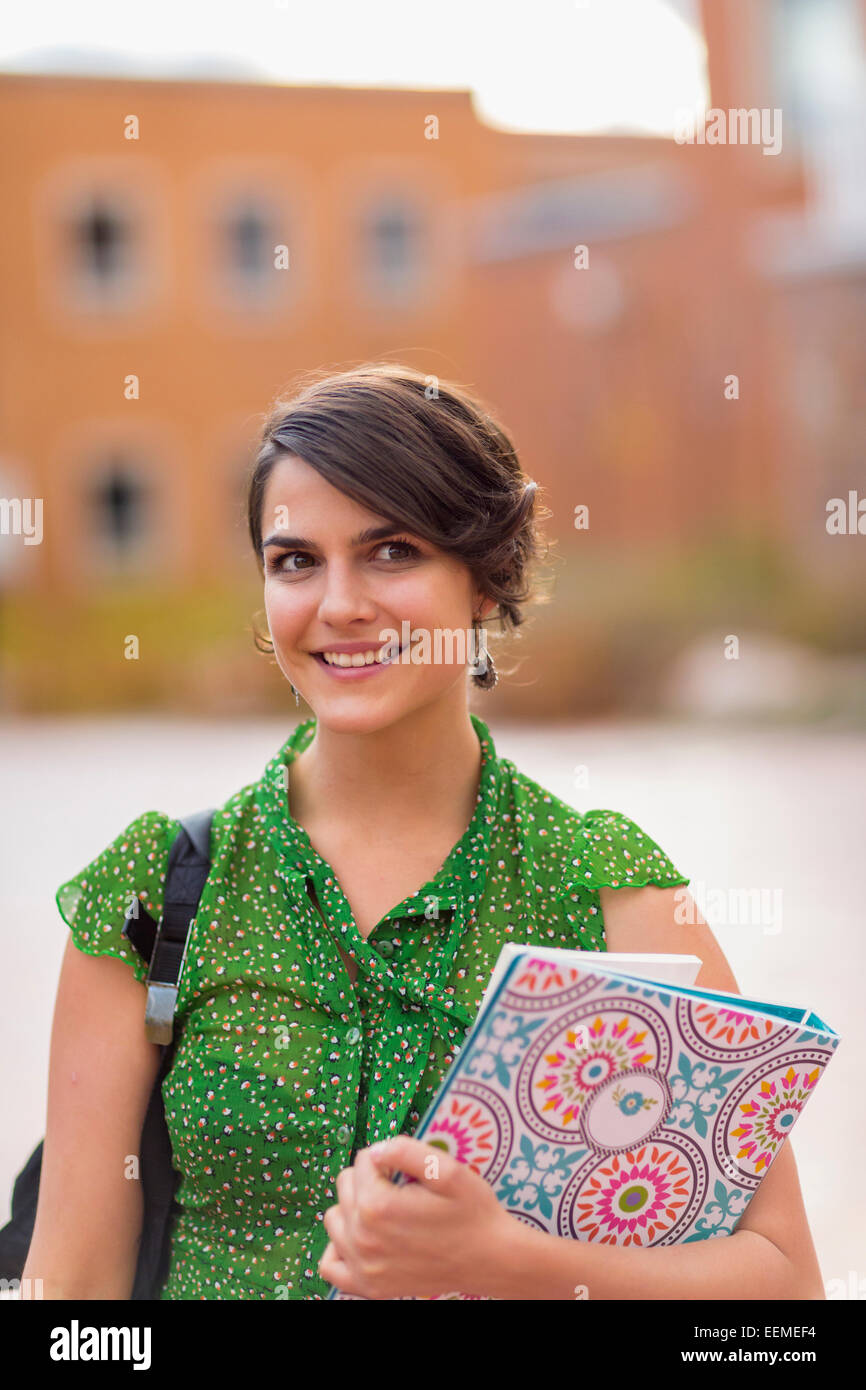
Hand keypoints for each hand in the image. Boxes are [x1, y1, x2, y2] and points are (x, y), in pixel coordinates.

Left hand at [318, 1135, 510, 1299]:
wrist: (490, 1258)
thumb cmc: (472, 1211)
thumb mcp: (448, 1170)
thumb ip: (405, 1150)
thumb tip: (374, 1151)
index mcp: (378, 1206)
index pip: (362, 1161)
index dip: (386, 1159)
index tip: (407, 1172)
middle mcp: (363, 1239)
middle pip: (345, 1186)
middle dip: (369, 1179)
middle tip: (400, 1190)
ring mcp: (363, 1267)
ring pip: (334, 1219)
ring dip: (353, 1209)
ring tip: (385, 1211)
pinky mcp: (368, 1287)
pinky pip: (330, 1264)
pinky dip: (340, 1247)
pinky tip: (364, 1237)